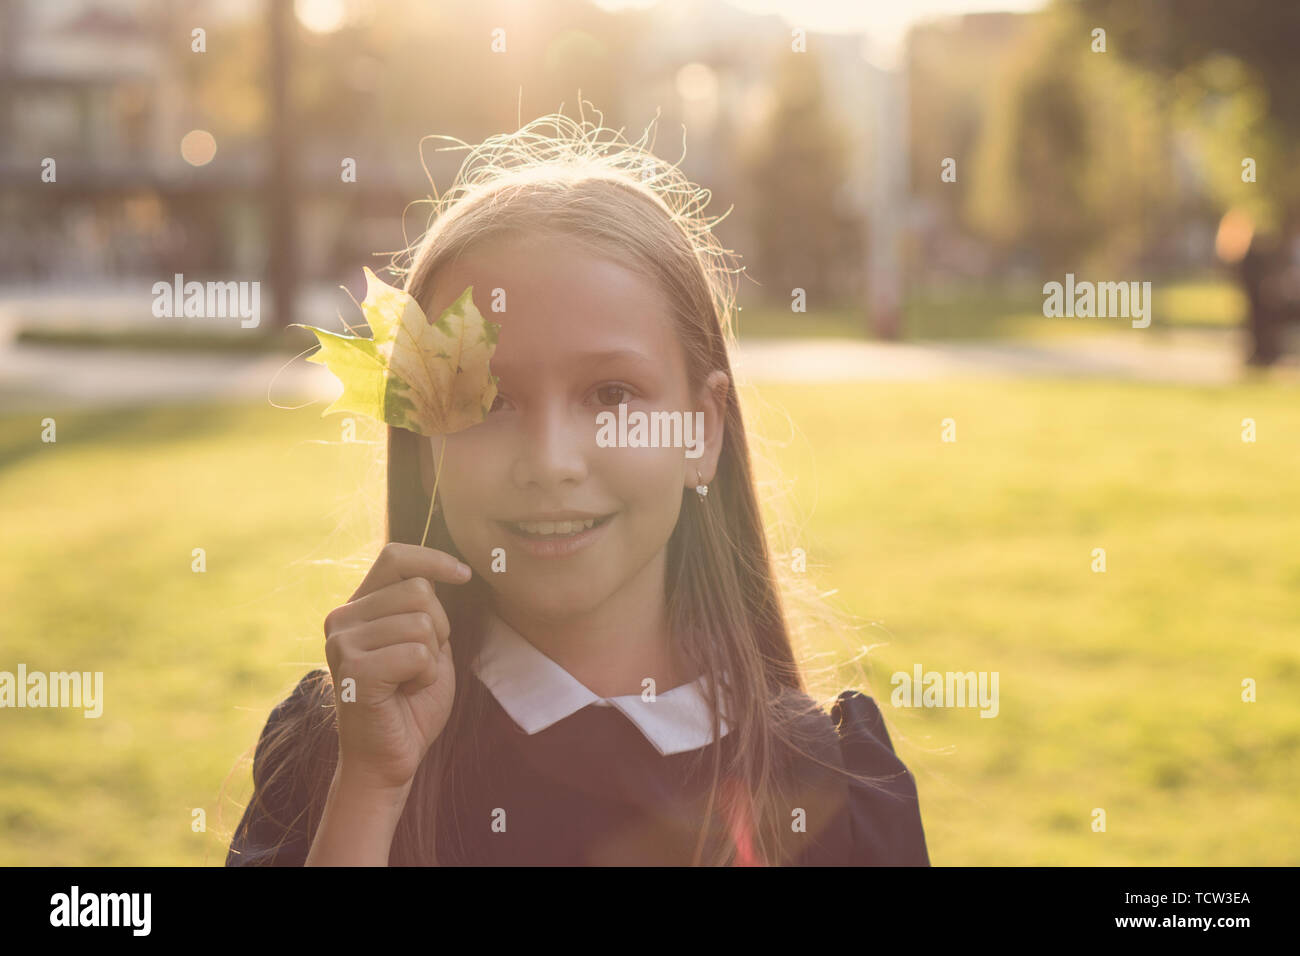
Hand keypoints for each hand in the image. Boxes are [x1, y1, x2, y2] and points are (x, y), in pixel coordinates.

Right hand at [322, 541, 469, 792]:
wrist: (389, 759)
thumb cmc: (411, 702)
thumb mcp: (426, 643)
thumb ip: (426, 607)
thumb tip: (452, 567)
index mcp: (357, 606)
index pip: (395, 557)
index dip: (434, 559)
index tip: (465, 574)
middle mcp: (341, 618)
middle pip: (419, 591)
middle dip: (439, 628)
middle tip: (419, 664)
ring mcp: (342, 643)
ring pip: (422, 623)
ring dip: (431, 657)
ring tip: (408, 681)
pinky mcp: (353, 669)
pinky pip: (418, 653)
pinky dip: (425, 676)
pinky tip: (404, 693)